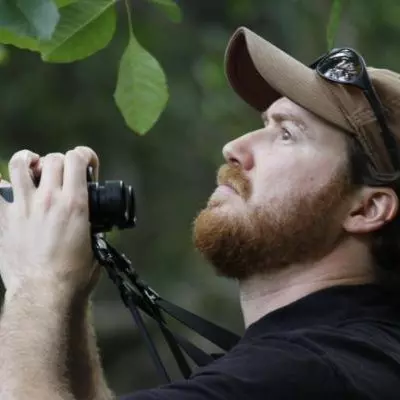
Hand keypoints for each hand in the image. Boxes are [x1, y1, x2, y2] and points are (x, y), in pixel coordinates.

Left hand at [0, 146, 100, 298]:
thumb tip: (91, 220)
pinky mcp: (4, 218)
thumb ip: (93, 225)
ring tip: (34, 168)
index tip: (87, 164)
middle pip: (53, 159)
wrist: (44, 294)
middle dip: (61, 162)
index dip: (85, 156)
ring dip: (29, 160)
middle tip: (64, 175)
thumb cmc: (74, 275)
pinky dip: (1, 184)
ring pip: (20, 163)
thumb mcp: (96, 245)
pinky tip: (10, 189)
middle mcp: (49, 199)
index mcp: (75, 203)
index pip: (77, 159)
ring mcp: (24, 206)